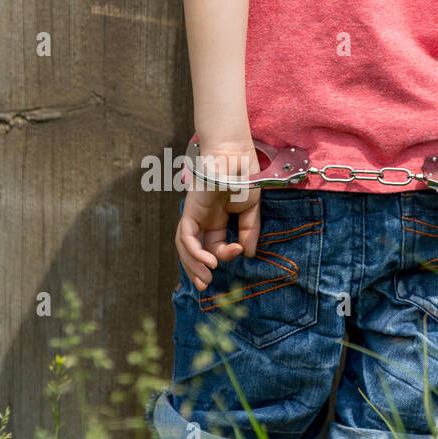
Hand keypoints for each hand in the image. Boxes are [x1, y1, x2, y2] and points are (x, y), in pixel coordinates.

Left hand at [175, 146, 261, 291]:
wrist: (235, 153)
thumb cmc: (244, 174)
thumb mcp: (251, 209)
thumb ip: (250, 231)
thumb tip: (248, 254)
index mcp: (218, 219)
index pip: (216, 245)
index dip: (226, 254)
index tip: (241, 251)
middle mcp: (204, 219)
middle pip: (195, 250)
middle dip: (199, 270)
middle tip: (205, 285)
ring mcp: (195, 214)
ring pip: (186, 246)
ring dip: (193, 265)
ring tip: (205, 280)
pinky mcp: (190, 210)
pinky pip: (186, 236)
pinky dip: (194, 252)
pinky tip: (208, 262)